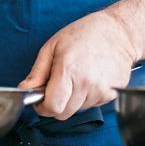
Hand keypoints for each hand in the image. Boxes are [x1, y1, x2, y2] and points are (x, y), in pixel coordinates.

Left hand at [17, 11, 139, 120]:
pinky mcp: (112, 94)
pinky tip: (91, 77)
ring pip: (78, 110)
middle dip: (56, 104)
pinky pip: (93, 104)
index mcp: (68, 70)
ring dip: (73, 99)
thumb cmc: (85, 34)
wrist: (119, 32)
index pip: (52, 108)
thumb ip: (38, 72)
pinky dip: (88, 96)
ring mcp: (101, 90)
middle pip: (64, 113)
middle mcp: (86, 83)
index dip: (43, 107)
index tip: (41, 99)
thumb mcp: (53, 46)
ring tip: (78, 75)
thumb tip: (25, 89)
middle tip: (58, 85)